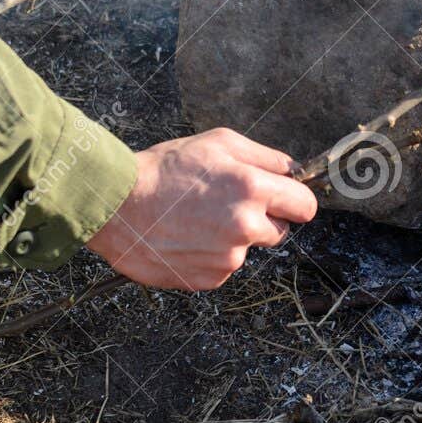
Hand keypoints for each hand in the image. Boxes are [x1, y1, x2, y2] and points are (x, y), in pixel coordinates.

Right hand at [86, 129, 317, 290]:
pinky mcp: (208, 279)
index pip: (306, 206)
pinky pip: (223, 267)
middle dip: (262, 218)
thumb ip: (265, 157)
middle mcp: (245, 227)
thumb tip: (293, 171)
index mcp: (252, 189)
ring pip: (247, 249)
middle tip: (227, 203)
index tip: (285, 199)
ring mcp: (227, 258)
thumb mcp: (219, 143)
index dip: (295, 200)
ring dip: (233, 238)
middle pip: (280, 231)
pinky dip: (210, 255)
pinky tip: (187, 237)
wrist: (116, 206)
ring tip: (197, 219)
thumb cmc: (164, 170)